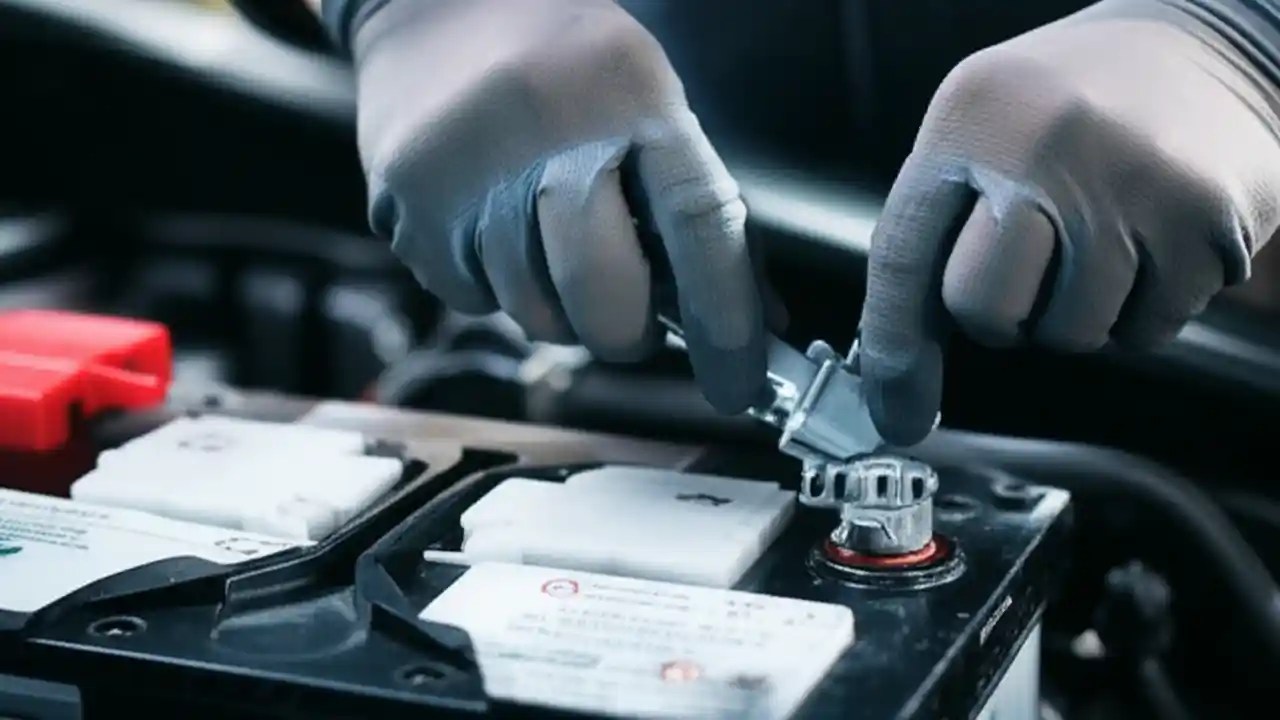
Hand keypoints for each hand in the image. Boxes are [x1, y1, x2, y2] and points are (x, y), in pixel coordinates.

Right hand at [348, 0, 772, 412]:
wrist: (431, 1)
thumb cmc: (563, 56)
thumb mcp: (650, 97)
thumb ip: (701, 204)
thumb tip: (750, 321)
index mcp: (630, 96)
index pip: (700, 232)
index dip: (725, 324)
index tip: (738, 385)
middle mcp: (545, 138)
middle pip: (607, 304)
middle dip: (628, 329)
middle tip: (628, 308)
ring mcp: (466, 179)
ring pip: (537, 317)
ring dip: (558, 302)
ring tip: (546, 232)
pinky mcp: (407, 210)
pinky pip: (474, 300)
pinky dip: (495, 283)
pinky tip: (492, 222)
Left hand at [859, 0, 1279, 444]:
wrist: (1212, 50)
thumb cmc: (1076, 103)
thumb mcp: (985, 126)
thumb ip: (937, 224)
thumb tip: (899, 358)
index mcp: (973, 117)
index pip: (903, 256)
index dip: (894, 348)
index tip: (893, 409)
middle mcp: (1048, 147)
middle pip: (984, 310)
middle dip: (1000, 318)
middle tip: (1031, 273)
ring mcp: (1131, 186)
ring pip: (1070, 335)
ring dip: (1078, 313)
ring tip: (1102, 238)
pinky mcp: (1205, 226)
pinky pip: (1146, 332)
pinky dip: (1142, 310)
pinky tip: (1150, 244)